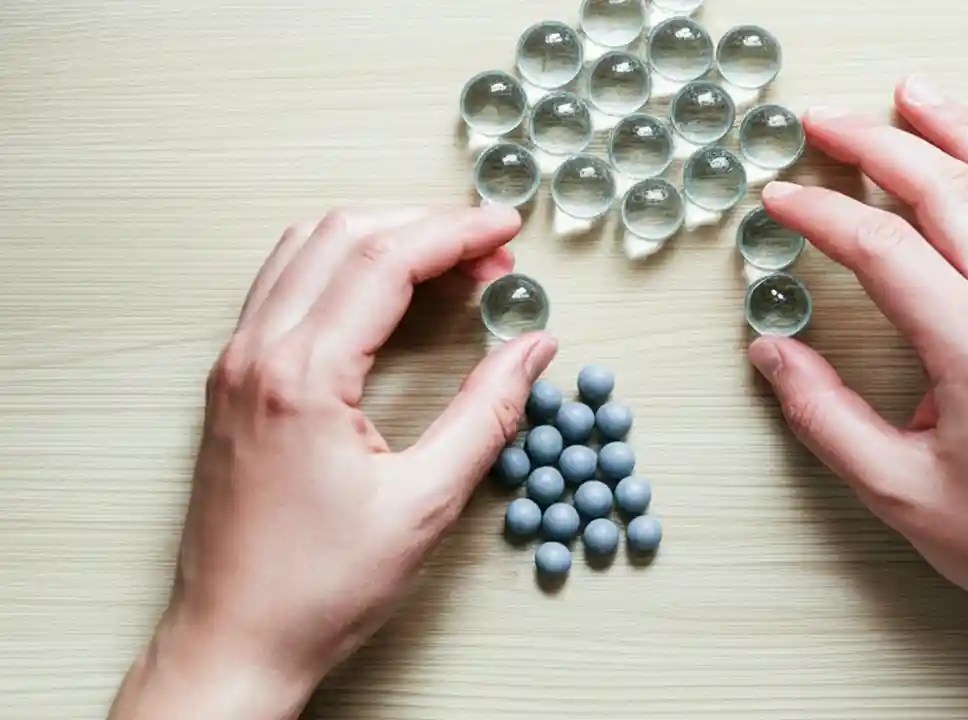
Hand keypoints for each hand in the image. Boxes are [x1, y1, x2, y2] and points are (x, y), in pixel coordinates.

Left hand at [110, 206, 557, 719]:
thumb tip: (532, 349)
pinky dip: (340, 263)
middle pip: (342, 235)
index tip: (506, 229)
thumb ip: (488, 413)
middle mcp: (255, 356)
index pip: (385, 260)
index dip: (455, 232)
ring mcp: (235, 365)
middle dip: (425, 224)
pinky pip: (283, 285)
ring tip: (446, 257)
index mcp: (301, 378)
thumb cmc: (315, 588)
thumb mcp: (424, 503)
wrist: (234, 641)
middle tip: (490, 247)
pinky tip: (382, 287)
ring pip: (305, 249)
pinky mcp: (232, 383)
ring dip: (380, 235)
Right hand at [751, 77, 967, 718]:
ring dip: (964, 129)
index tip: (777, 197)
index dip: (819, 213)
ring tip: (918, 94)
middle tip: (822, 120)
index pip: (883, 247)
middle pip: (948, 191)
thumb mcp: (896, 491)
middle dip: (876, 144)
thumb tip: (771, 352)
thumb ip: (823, 416)